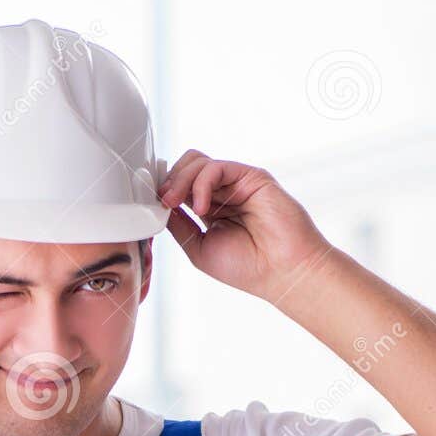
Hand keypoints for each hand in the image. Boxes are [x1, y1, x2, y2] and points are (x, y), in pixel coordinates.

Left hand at [159, 151, 332, 302]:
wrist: (282, 272)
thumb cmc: (247, 267)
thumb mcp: (198, 247)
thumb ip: (179, 224)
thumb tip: (158, 205)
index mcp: (210, 209)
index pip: (180, 185)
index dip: (164, 190)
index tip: (153, 205)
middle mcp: (223, 193)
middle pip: (186, 167)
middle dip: (169, 181)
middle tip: (164, 202)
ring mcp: (237, 183)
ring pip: (198, 162)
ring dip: (180, 180)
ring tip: (178, 204)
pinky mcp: (251, 177)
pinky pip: (216, 167)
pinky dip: (201, 183)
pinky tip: (201, 207)